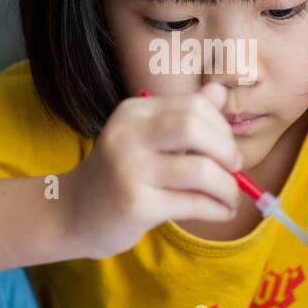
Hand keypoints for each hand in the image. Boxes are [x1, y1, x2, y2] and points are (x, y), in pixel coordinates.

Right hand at [61, 82, 242, 258]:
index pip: (193, 106)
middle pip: (195, 128)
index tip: (227, 149)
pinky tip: (220, 212)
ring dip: (227, 186)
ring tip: (229, 198)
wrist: (74, 214)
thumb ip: (184, 116)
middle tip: (234, 169)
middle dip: (227, 150)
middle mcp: (128, 135)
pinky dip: (217, 209)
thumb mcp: (148, 139)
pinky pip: (192, 203)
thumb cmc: (121, 175)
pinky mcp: (135, 204)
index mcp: (134, 112)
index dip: (222, 127)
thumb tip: (221, 93)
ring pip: (200, 170)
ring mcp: (130, 170)